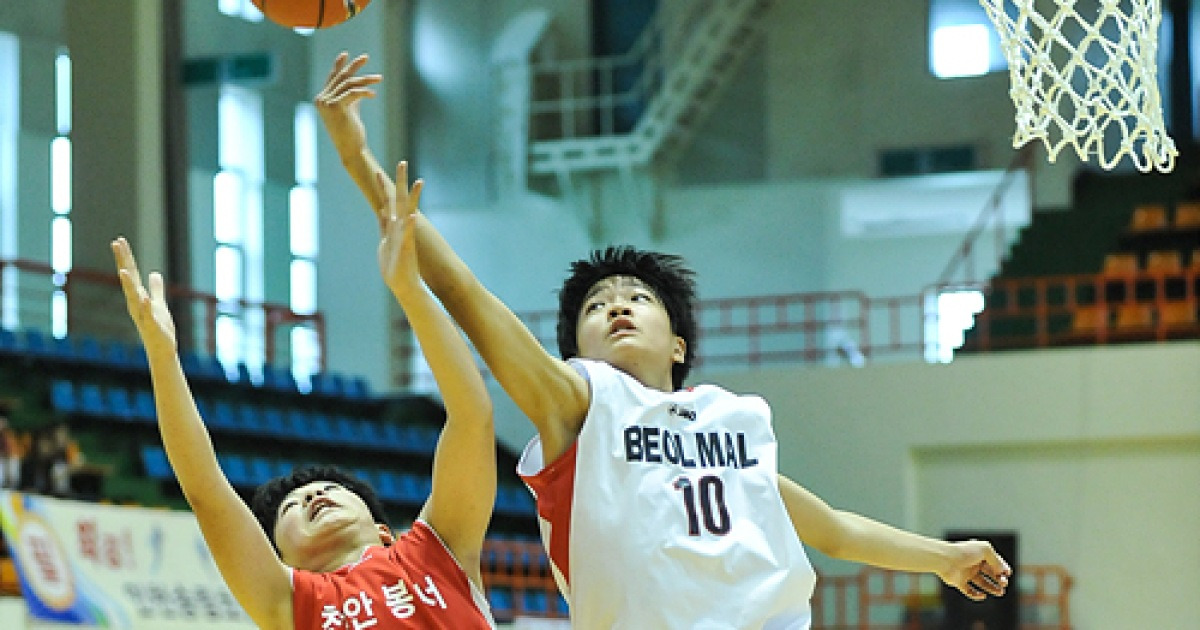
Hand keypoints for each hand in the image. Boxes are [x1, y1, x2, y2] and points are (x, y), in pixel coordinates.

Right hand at [111, 237, 176, 354]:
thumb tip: (154, 274)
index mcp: (138, 297)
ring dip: (129, 285)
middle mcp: (136, 304)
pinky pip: (148, 315)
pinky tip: (143, 297)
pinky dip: (145, 306)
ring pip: (134, 297)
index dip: (125, 257)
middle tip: (116, 243)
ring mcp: (143, 315)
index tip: (119, 240)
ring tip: (123, 270)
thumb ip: (156, 289)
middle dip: (123, 261)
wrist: (162, 350)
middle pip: (128, 279)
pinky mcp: (153, 326)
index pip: (130, 274)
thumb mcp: (159, 304)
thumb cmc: (159, 328)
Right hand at [314, 52, 378, 158]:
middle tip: (366, 57)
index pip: (332, 78)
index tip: (346, 54)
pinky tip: (373, 94)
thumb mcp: (351, 109)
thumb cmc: (352, 131)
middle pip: (340, 77)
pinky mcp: (335, 106)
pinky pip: (352, 92)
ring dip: (366, 80)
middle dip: (354, 66)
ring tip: (379, 78)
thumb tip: (359, 83)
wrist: (351, 148)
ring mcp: (326, 103)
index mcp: (322, 99)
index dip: (338, 65)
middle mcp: (321, 99)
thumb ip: (351, 95)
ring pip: (348, 84)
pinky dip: (364, 91)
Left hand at [376, 162, 424, 297]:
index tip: (379, 172)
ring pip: (408, 212)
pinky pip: (409, 234)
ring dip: (413, 197)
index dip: (384, 187)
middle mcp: (400, 227)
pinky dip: (410, 225)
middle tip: (402, 162)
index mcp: (392, 226)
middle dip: (399, 181)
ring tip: (419, 182)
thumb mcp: (384, 242)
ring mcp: (404, 236)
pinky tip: (412, 215)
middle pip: (399, 199)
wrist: (404, 285)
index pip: (388, 201)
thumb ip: (384, 226)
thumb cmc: (394, 267)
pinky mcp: (407, 247)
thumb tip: (382, 212)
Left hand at [938, 540, 1011, 600]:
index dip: (1002, 568)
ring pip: (982, 583)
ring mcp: (965, 573)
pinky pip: (969, 591)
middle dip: (999, 579)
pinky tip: (982, 595)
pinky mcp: (958, 582)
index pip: (994, 562)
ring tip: (1000, 592)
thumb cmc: (965, 552)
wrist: (945, 559)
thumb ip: (996, 560)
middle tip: (1004, 584)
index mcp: (979, 554)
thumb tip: (1003, 571)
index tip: (1007, 574)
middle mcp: (973, 564)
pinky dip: (976, 595)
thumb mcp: (985, 550)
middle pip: (990, 574)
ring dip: (992, 588)